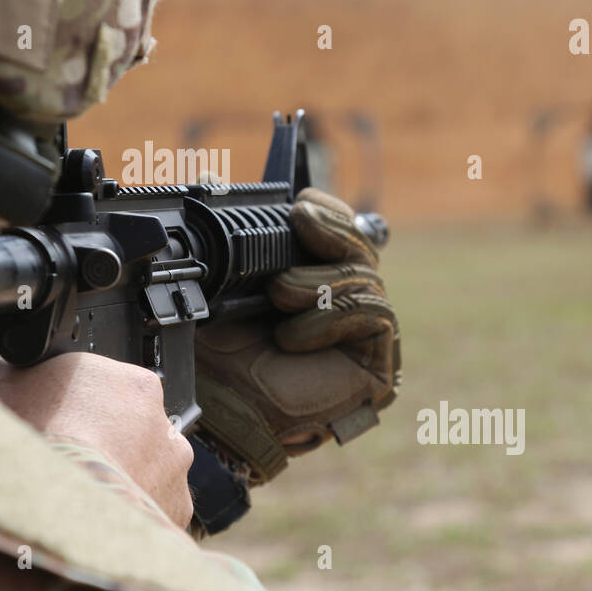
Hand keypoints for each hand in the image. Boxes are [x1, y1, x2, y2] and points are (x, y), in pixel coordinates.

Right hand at [0, 353, 194, 528]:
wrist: (54, 510)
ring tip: (78, 493)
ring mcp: (171, 473)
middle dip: (103, 442)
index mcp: (133, 384)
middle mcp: (163, 426)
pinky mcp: (171, 515)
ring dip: (118, 478)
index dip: (79, 403)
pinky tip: (93, 518)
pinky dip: (126, 515)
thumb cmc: (33, 443)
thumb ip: (1, 371)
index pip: (112, 385)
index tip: (57, 419)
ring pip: (145, 471)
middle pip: (132, 429)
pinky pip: (148, 511)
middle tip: (64, 457)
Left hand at [194, 188, 400, 483]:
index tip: (302, 201)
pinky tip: (291, 335)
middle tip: (299, 220)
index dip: (328, 212)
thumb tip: (214, 181)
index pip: (340, 230)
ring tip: (278, 295)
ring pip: (365, 278)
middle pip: (359, 247)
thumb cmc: (213, 353)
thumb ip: (229, 234)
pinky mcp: (377, 366)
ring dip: (318, 280)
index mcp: (309, 277)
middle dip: (329, 230)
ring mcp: (362, 336)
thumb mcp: (218, 281)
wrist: (215, 409)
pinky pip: (375, 314)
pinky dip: (331, 315)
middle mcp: (340, 303)